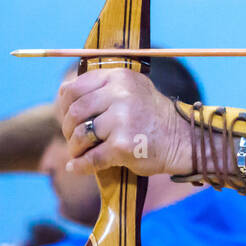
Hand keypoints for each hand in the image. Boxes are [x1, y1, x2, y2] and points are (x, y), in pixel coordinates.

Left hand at [55, 68, 192, 176]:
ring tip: (80, 153)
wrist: (182, 140)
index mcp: (119, 77)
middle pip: (74, 113)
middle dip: (68, 130)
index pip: (74, 89)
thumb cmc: (152, 116)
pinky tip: (77, 167)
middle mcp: (120, 94)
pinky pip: (90, 158)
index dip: (63, 106)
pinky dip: (80, 165)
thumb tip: (63, 91)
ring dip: (75, 149)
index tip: (68, 119)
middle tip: (75, 139)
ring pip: (79, 136)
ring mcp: (122, 120)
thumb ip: (102, 87)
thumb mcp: (133, 88)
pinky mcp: (123, 145)